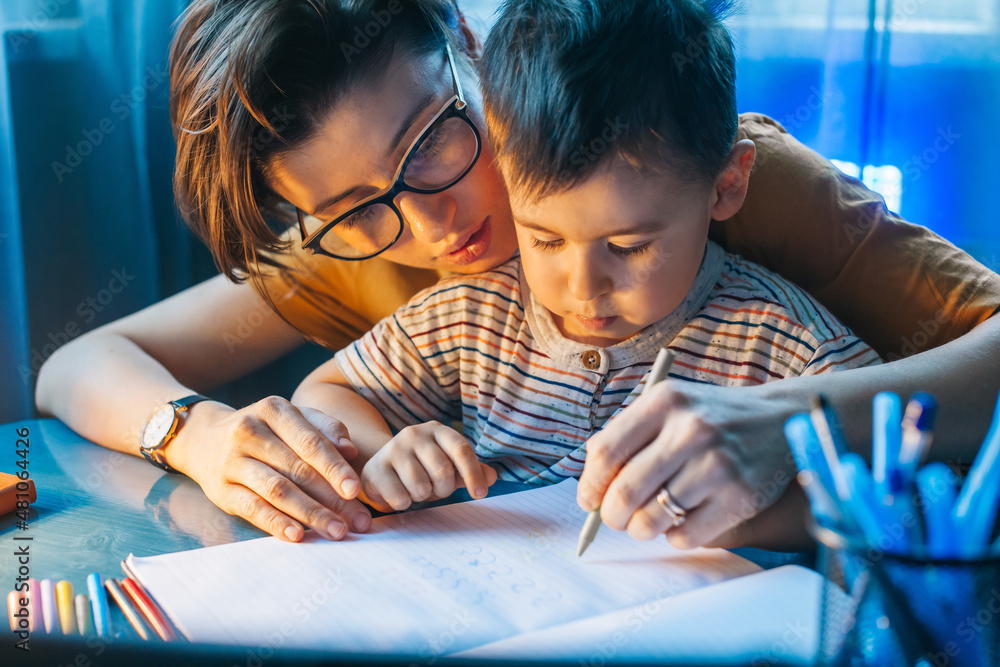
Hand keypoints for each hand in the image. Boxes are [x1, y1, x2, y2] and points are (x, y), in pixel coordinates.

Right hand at [164, 396, 372, 541]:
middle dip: (332, 498)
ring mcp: (233, 461)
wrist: (203, 439)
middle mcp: (250, 432)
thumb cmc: (264, 429)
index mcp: (274, 410)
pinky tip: (298, 535)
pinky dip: (276, 523)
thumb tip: (351, 450)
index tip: (355, 490)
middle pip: (298, 470)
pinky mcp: (221, 489)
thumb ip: (325, 429)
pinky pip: (252, 508)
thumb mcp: (292, 418)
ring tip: (336, 530)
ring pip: (278, 490)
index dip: (334, 467)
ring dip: (310, 514)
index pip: (310, 442)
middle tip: (358, 520)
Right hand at [360, 421, 497, 512]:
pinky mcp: (375, 469)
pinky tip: (400, 493)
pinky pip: (400, 497)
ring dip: (423, 497)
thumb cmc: (422, 468)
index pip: (461, 449)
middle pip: (443, 470)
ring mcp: (393, 449)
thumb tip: (492, 478)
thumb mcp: (449, 466)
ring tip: (417, 489)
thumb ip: (471, 471)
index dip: (473, 473)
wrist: (382, 467)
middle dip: (444, 489)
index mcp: (438, 430)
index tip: (481, 494)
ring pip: (421, 486)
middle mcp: (414, 434)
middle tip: (436, 489)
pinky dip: (405, 503)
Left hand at [577, 381, 798, 547]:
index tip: (588, 501)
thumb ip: (628, 436)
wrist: (779, 419)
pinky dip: (675, 537)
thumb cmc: (710, 418)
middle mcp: (690, 429)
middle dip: (611, 516)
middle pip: (624, 492)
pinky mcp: (740, 496)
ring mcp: (717, 464)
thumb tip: (591, 489)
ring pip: (652, 520)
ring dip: (641, 529)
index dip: (590, 485)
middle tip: (615, 519)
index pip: (605, 453)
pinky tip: (682, 520)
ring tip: (647, 522)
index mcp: (665, 401)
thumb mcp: (670, 407)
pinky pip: (686, 536)